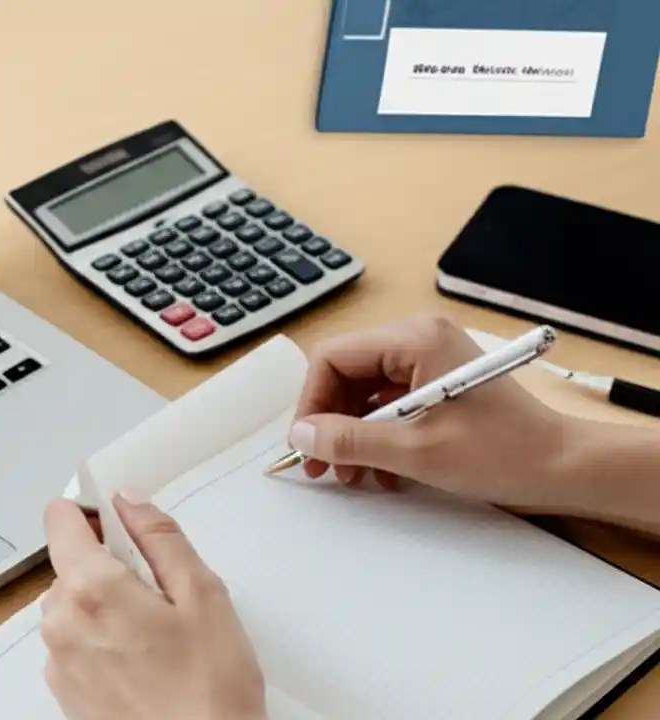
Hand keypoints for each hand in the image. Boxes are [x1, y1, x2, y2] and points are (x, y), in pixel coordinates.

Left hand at [40, 497, 265, 719]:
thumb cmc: (208, 693)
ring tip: (155, 636)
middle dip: (109, 566)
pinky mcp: (64, 690)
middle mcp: (62, 621)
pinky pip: (74, 643)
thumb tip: (131, 502)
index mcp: (92, 589)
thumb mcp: (203, 596)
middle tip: (159, 593)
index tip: (118, 520)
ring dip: (104, 606)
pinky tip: (142, 663)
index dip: (91, 512)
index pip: (60, 519)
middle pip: (70, 564)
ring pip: (73, 605)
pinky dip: (100, 641)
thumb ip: (161, 537)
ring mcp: (59, 659)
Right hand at [290, 314, 574, 509]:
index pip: (333, 358)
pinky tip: (383, 469)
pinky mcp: (438, 380)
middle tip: (323, 467)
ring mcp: (429, 357)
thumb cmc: (501, 452)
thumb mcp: (415, 451)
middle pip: (346, 373)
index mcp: (413, 338)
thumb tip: (301, 435)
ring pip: (364, 391)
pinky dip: (378, 435)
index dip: (312, 403)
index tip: (309, 446)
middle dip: (331, 422)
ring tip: (355, 474)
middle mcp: (418, 337)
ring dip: (353, 434)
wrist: (563, 466)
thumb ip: (350, 440)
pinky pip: (388, 401)